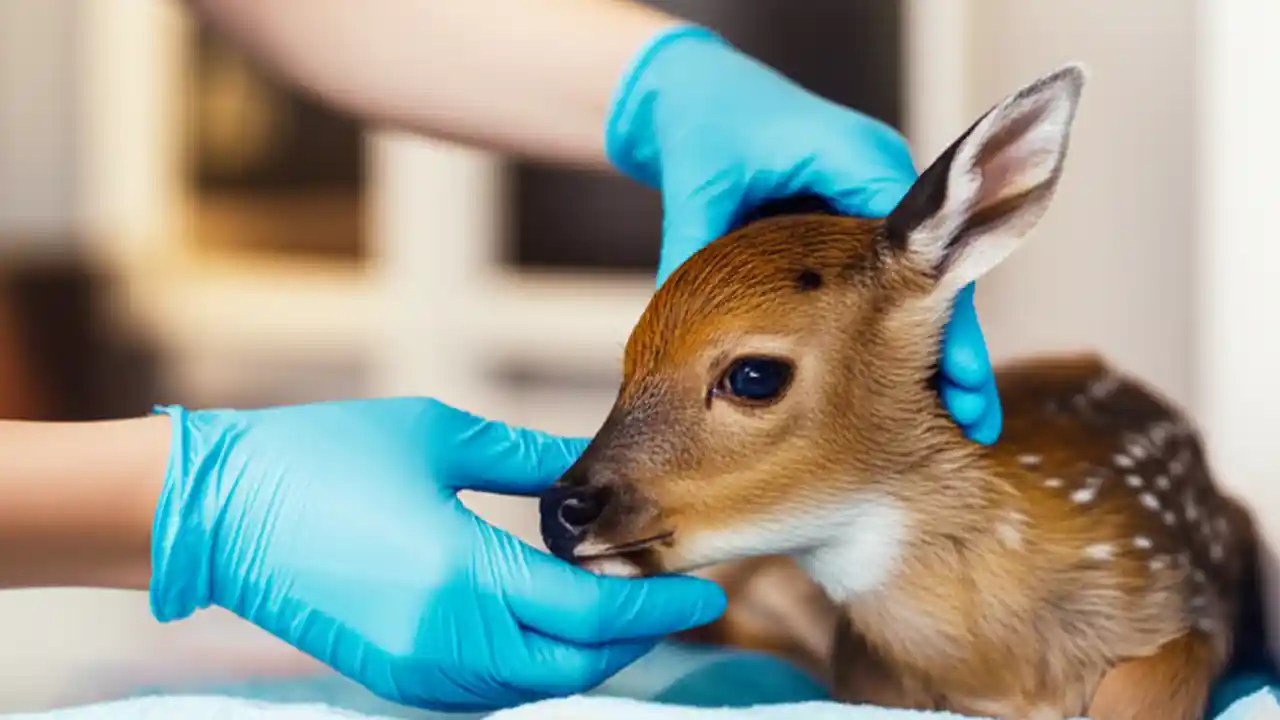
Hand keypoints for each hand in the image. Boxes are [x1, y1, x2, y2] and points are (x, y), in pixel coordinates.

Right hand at [150, 399, 725, 710]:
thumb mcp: (437, 438)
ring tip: (616, 607)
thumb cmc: (323, 456)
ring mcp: (416, 669)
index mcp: (464, 577)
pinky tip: (547, 626)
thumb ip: (525, 458)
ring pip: (532, 686)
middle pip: (573, 666)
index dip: (657, 606)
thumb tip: (586, 467)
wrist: (218, 510)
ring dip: (584, 655)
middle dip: (631, 639)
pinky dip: (534, 666)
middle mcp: (447, 640)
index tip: (705, 590)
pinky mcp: (392, 676)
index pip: (592, 614)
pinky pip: (487, 689)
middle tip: (668, 598)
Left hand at [605, 26, 1000, 443]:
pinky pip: (885, 282)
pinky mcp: (852, 225)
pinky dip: (896, 330)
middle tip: (973, 424)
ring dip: (930, 346)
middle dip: (952, 347)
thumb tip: (675, 340)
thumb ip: (693, 253)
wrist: (698, 90)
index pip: (919, 246)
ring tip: (952, 423)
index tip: (958, 377)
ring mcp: (871, 203)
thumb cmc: (705, 124)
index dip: (943, 315)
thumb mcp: (697, 186)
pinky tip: (902, 387)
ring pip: (917, 284)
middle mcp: (878, 179)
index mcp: (856, 158)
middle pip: (935, 272)